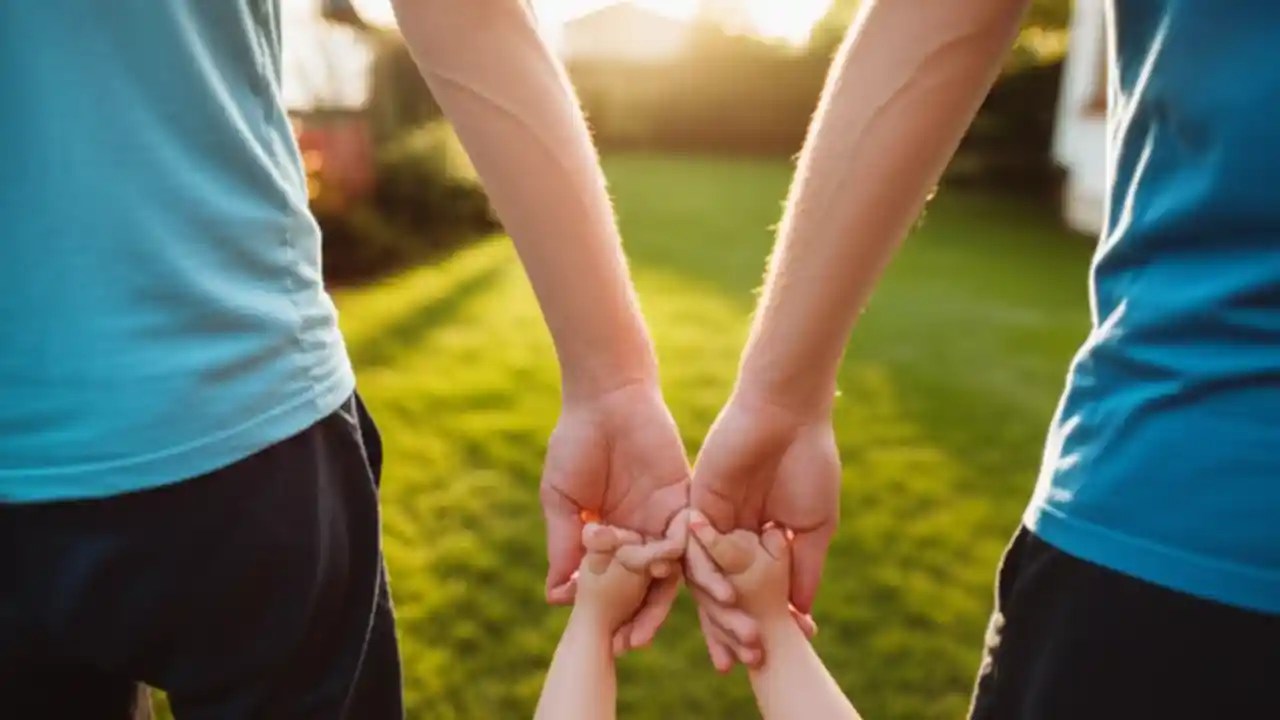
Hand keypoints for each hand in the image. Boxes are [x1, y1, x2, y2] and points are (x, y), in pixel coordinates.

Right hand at [540, 381, 689, 648]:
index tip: (619, 647)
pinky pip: (698, 539)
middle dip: (657, 619)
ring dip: (701, 601)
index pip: (620, 588)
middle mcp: (642, 534)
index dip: (621, 617)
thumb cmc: (574, 443)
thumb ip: (564, 546)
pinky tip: (715, 591)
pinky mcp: (687, 499)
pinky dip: (705, 565)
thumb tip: (556, 597)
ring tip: (714, 631)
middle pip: (655, 587)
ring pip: (685, 570)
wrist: (606, 399)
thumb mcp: (562, 501)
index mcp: (612, 538)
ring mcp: (666, 518)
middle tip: (650, 648)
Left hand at [688, 391, 838, 670]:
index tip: (769, 654)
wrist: (787, 414)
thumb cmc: (810, 461)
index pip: (752, 589)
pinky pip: (692, 546)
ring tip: (726, 644)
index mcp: (760, 539)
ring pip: (706, 576)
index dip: (758, 620)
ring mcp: (711, 521)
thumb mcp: (815, 525)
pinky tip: (717, 601)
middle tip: (737, 663)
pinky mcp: (694, 504)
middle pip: (724, 590)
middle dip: (730, 627)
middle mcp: (732, 534)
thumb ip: (805, 567)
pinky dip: (702, 575)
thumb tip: (803, 612)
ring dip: (715, 612)